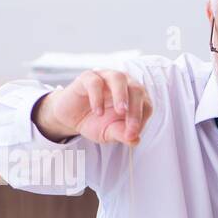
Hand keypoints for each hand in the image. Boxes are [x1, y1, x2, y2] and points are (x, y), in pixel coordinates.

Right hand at [33, 69, 152, 145]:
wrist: (72, 118)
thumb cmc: (96, 122)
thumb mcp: (110, 133)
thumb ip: (122, 135)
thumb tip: (135, 140)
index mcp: (134, 97)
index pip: (146, 105)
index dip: (141, 120)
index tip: (132, 135)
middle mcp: (123, 84)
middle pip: (137, 89)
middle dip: (136, 109)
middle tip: (130, 126)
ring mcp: (105, 77)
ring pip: (118, 78)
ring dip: (121, 95)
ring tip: (121, 112)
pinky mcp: (87, 77)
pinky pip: (95, 82)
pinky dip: (98, 97)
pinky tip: (98, 111)